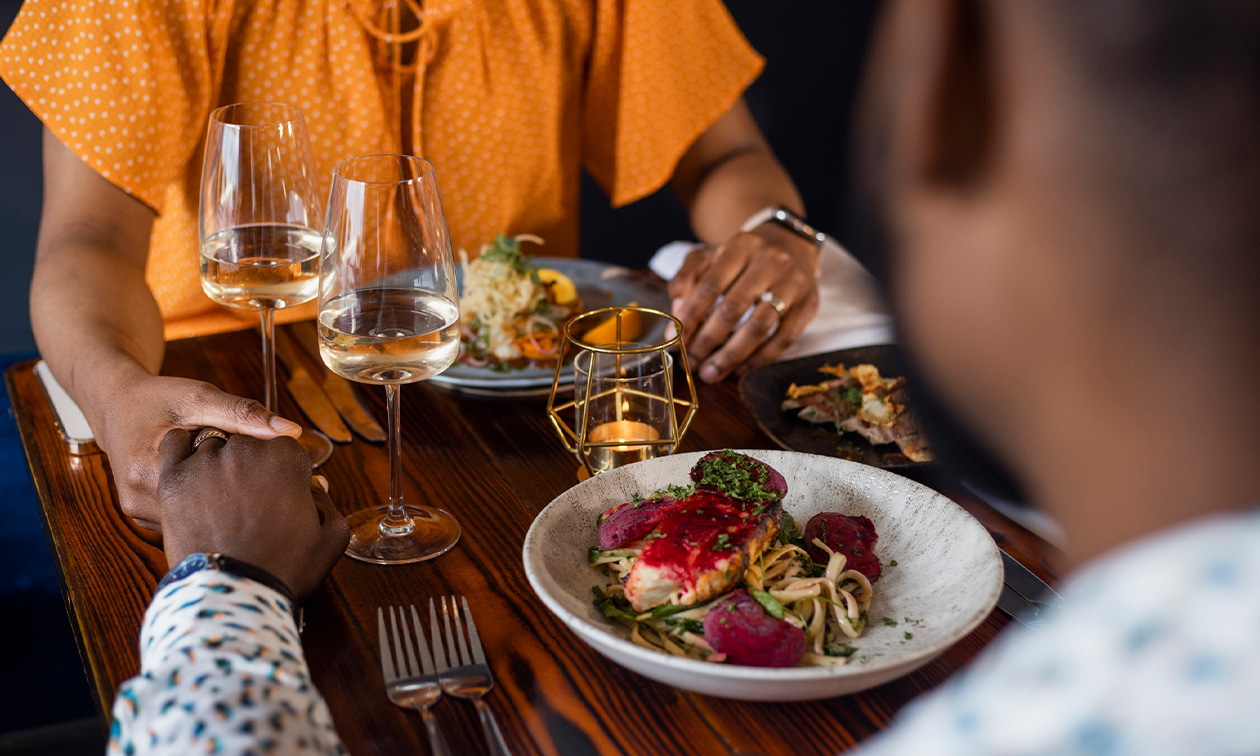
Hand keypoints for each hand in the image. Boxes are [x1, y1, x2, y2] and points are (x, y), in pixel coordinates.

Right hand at [95, 373, 302, 530]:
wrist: (115, 405)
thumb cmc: (159, 398)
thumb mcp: (199, 397)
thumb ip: (243, 413)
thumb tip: (291, 431)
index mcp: (147, 471)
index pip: (213, 489)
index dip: (242, 477)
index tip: (254, 462)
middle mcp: (137, 501)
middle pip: (204, 509)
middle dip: (231, 491)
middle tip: (246, 470)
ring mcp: (137, 514)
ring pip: (195, 517)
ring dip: (216, 500)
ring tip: (224, 476)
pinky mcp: (141, 517)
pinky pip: (183, 517)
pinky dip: (201, 503)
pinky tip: (208, 486)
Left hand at [157, 428, 348, 599]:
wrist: (234, 593)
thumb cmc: (285, 568)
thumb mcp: (331, 536)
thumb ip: (327, 502)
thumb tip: (316, 483)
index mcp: (287, 457)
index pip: (286, 446)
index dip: (284, 470)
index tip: (280, 492)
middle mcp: (246, 450)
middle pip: (248, 443)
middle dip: (250, 465)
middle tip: (249, 499)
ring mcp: (207, 462)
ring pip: (212, 444)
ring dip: (216, 460)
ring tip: (216, 493)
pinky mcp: (174, 478)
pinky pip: (175, 443)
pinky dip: (181, 448)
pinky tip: (189, 467)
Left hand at [668, 228, 819, 382]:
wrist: (790, 245)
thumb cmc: (742, 258)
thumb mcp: (710, 256)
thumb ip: (687, 279)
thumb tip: (676, 314)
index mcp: (740, 247)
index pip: (710, 284)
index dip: (691, 314)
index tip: (674, 338)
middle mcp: (770, 262)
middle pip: (734, 307)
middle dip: (708, 340)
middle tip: (693, 362)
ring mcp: (793, 284)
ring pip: (760, 326)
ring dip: (732, 354)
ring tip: (712, 372)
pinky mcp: (809, 305)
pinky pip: (785, 338)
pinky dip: (761, 358)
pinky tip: (741, 368)